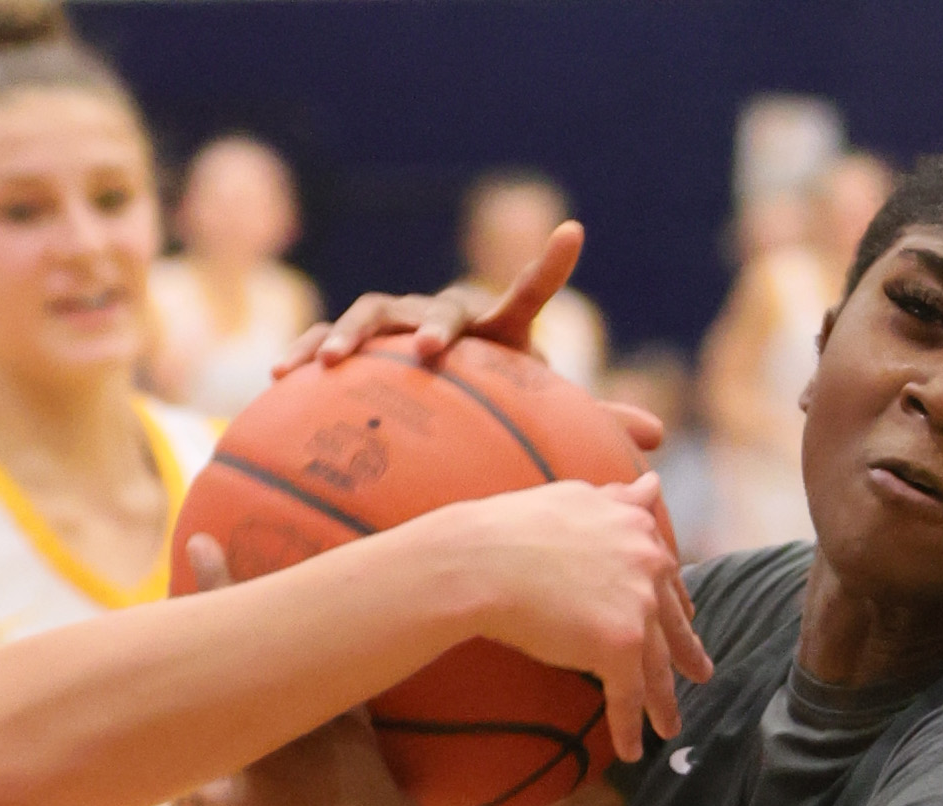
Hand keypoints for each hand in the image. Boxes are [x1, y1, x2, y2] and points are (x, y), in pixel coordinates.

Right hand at [276, 221, 662, 454]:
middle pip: (438, 308)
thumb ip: (600, 420)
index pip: (529, 294)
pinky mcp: (359, 344)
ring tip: (331, 361)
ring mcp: (398, 324)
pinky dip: (308, 349)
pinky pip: (328, 340)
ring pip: (372, 312)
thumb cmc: (506, 405)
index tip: (574, 233)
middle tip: (429, 353)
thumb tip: (659, 436)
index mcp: (501, 328)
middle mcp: (447, 315)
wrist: (449, 397)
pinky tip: (282, 372)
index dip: (552, 265)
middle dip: (431, 326)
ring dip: (350, 334)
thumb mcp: (547, 412)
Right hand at [403, 473, 710, 761]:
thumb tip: (652, 484)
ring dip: (664, 702)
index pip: (667, 574)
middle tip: (701, 674)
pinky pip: (629, 695)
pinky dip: (630, 725)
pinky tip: (632, 749)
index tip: (685, 617)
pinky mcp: (619, 646)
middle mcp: (649, 565)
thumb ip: (620, 498)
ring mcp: (638, 607)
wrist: (477, 560)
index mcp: (640, 530)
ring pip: (657, 666)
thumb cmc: (511, 527)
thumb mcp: (575, 496)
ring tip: (671, 726)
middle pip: (672, 622)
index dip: (675, 601)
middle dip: (686, 652)